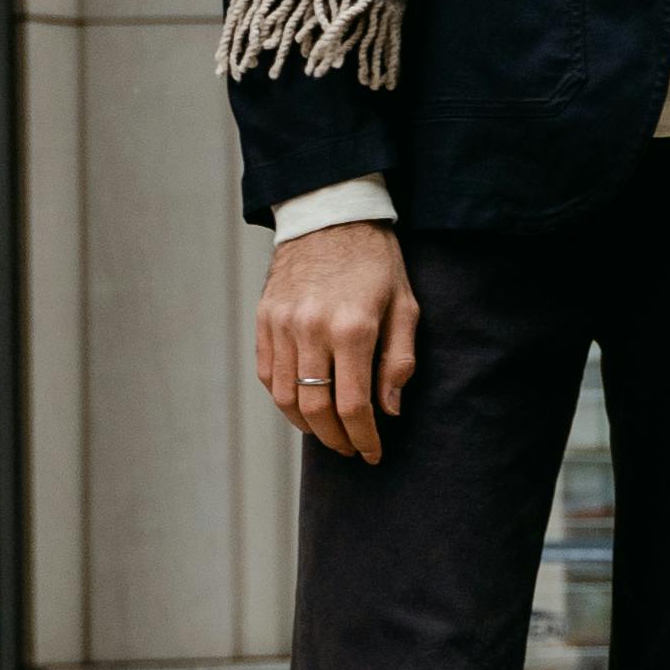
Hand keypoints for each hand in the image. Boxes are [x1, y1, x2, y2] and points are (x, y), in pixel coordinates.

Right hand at [256, 226, 418, 461]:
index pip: (353, 406)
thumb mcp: (405, 305)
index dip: (363, 438)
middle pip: (316, 409)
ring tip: (328, 433)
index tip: (373, 454)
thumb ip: (399, 360)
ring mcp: (282, 324)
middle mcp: (312, 329)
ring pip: (285, 397)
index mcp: (353, 328)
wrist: (330, 215)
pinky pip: (267, 374)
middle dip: (336, 439)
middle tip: (351, 449)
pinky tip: (303, 406)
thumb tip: (388, 409)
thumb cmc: (376, 261)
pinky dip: (283, 399)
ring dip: (307, 426)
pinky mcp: (264, 319)